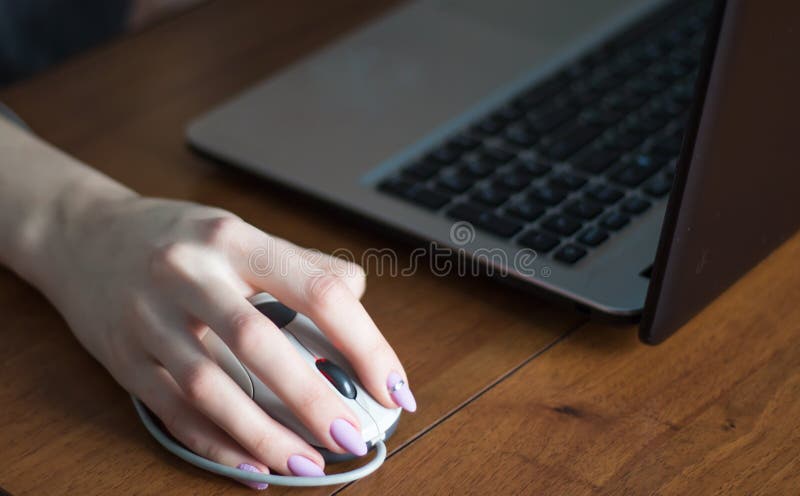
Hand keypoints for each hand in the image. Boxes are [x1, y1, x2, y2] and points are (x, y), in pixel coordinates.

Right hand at [35, 195, 415, 484]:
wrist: (80, 235)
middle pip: (260, 343)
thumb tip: (357, 296)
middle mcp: (188, 273)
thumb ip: (299, 263)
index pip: (317, 290)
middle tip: (352, 438)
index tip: (393, 384)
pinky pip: (174, 411)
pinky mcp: (124, 358)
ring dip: (264, 435)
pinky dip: (216, 444)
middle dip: (314, 399)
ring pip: (212, 388)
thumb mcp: (237, 232)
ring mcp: (150, 318)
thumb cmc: (175, 237)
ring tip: (307, 466)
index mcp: (233, 239)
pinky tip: (252, 466)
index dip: (365, 343)